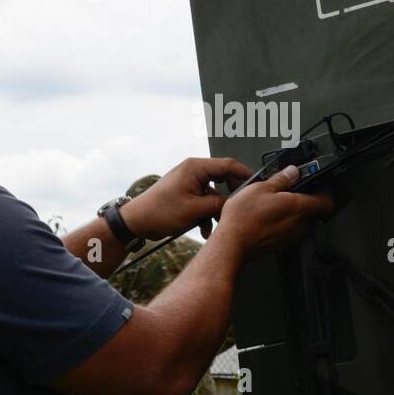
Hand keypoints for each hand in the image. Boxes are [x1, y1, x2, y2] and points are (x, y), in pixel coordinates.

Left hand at [121, 157, 253, 239]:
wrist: (137, 221)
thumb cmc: (159, 211)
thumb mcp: (195, 210)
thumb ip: (219, 204)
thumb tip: (237, 204)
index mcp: (196, 167)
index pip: (229, 165)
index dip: (245, 175)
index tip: (257, 186)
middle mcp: (193, 171)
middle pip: (223, 179)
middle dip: (231, 197)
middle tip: (240, 208)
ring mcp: (189, 182)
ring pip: (214, 193)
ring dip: (216, 210)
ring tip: (216, 225)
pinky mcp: (186, 193)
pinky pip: (204, 200)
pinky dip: (206, 214)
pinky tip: (204, 229)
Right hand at [214, 164, 334, 259]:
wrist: (232, 243)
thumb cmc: (244, 218)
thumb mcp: (261, 187)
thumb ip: (282, 179)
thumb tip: (292, 172)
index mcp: (297, 207)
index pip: (327, 202)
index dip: (325, 191)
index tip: (318, 185)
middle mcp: (298, 224)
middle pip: (313, 211)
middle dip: (305, 200)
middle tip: (290, 191)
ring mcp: (290, 236)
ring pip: (301, 221)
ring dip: (293, 212)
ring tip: (275, 204)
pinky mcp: (281, 244)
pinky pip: (289, 230)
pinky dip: (283, 223)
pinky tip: (267, 217)